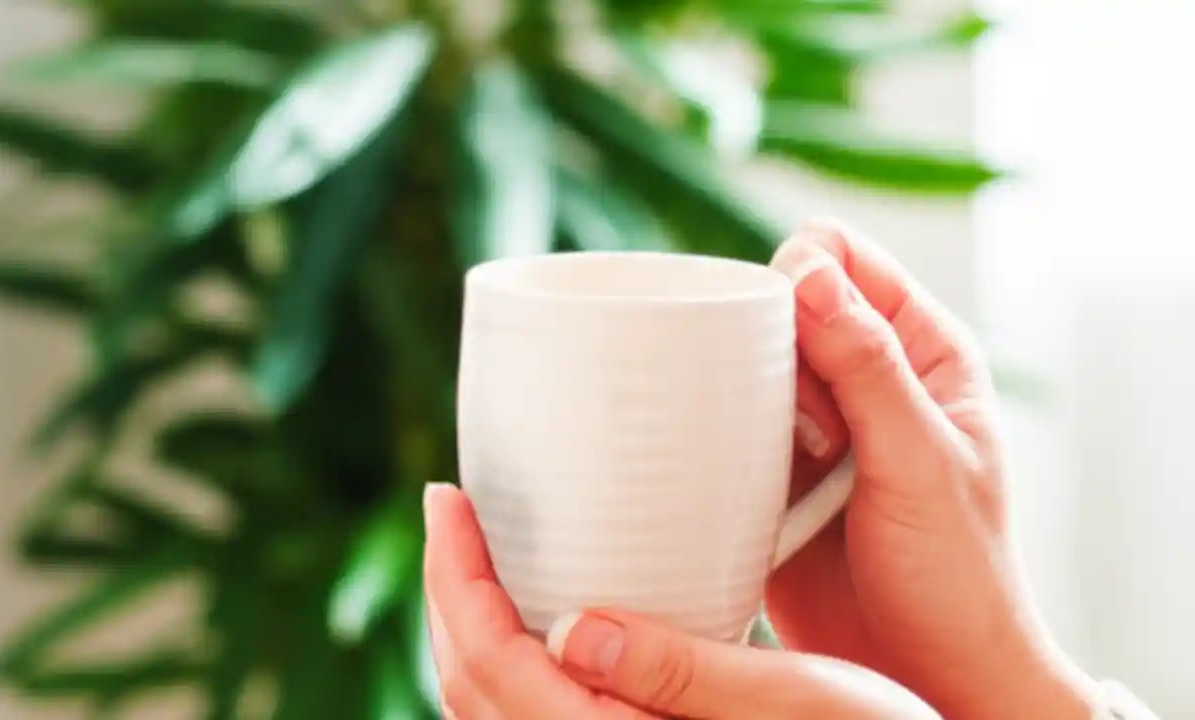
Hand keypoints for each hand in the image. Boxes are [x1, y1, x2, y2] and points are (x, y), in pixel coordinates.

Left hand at [424, 483, 934, 718]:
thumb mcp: (795, 700)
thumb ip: (680, 675)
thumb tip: (569, 630)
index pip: (489, 665)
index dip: (452, 578)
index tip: (449, 495)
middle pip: (472, 684)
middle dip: (448, 592)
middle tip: (455, 509)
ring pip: (492, 704)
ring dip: (471, 622)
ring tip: (480, 548)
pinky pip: (531, 711)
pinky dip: (508, 655)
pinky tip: (541, 605)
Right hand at [766, 219, 1097, 718]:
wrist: (927, 678)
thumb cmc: (958, 578)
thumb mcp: (921, 464)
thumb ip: (868, 368)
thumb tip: (808, 275)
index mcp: (919, 349)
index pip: (838, 255)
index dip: (800, 279)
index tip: (798, 349)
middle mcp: (861, 376)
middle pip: (776, 305)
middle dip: (763, 352)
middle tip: (800, 432)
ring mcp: (810, 427)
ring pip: (738, 366)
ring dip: (734, 402)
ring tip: (778, 471)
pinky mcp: (767, 474)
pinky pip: (716, 429)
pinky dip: (708, 443)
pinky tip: (733, 483)